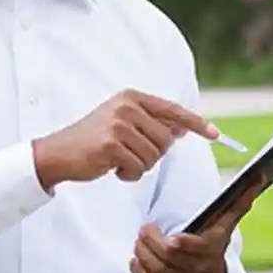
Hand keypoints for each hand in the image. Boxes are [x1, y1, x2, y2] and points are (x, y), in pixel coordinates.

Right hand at [32, 89, 218, 188]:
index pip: (172, 110)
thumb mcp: (123, 125)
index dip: (195, 123)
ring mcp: (119, 124)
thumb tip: (183, 129)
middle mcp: (127, 106)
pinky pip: (138, 167)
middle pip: (166, 139)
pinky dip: (129, 175)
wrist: (58, 153)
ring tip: (118, 161)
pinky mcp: (111, 144)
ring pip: (154, 156)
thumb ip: (152, 124)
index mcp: (132, 97)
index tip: (215, 134)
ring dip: (139, 166)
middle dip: (153, 154)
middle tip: (129, 155)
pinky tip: (112, 169)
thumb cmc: (93, 141)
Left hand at [129, 177, 262, 272]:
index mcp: (209, 249)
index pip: (193, 248)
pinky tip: (136, 260)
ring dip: (143, 255)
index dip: (179, 244)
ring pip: (157, 272)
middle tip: (145, 229)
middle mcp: (196, 268)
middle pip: (168, 259)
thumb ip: (238, 201)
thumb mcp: (226, 224)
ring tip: (140, 241)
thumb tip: (256, 177)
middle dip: (152, 243)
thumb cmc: (214, 245)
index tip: (172, 236)